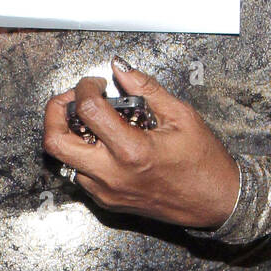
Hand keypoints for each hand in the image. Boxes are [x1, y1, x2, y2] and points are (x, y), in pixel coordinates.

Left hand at [42, 57, 240, 229]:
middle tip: (73, 100)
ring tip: (91, 121)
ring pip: (63, 160)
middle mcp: (112, 175)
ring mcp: (106, 192)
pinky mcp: (107, 202)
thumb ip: (146, 89)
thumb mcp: (181, 116)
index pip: (87, 110)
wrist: (215, 202)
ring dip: (69, 134)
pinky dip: (83, 154)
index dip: (84, 88)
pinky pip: (80, 174)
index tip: (96, 84)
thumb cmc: (204, 162)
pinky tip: (104, 143)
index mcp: (132, 151)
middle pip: (55, 142)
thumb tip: (121, 68)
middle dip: (55, 112)